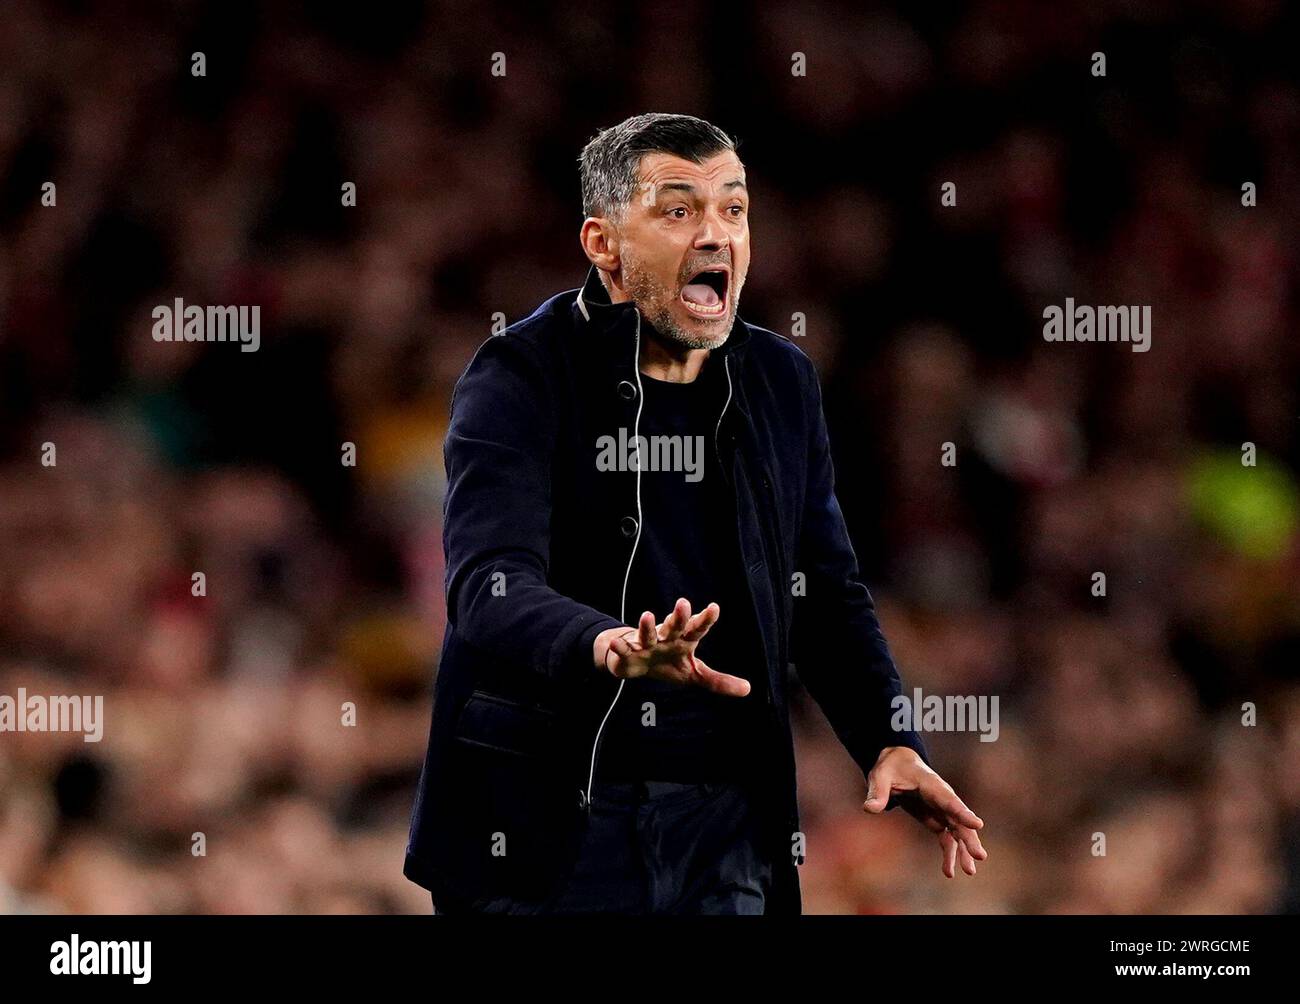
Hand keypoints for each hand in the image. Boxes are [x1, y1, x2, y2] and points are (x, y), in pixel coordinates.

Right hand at [592, 597, 749, 696]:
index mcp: (684, 641)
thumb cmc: (669, 663)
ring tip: (648, 615)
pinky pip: (624, 649)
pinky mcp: (628, 653)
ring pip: (647, 633)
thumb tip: (748, 689)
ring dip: (647, 626)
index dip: (705, 619)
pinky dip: (620, 646)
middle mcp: (666, 638)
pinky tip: (618, 643)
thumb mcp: (695, 674)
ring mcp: (646, 644)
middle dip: (678, 616)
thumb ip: (719, 681)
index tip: (714, 607)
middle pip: (674, 626)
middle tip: (684, 603)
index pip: (696, 628)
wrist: (636, 662)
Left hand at [862, 746, 987, 878]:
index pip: (950, 800)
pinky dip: (950, 853)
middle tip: (980, 856)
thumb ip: (878, 792)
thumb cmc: (892, 767)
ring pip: (958, 832)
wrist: (898, 763)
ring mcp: (942, 810)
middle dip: (969, 838)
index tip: (978, 825)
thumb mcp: (881, 776)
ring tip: (969, 871)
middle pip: (959, 820)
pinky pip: (947, 838)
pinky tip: (949, 871)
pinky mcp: (936, 819)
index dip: (963, 813)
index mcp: (932, 785)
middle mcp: (943, 798)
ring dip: (964, 851)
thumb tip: (870, 809)